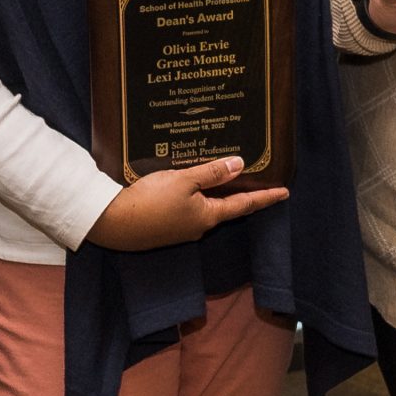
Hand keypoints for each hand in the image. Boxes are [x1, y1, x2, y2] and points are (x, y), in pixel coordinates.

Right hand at [87, 156, 289, 250]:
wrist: (111, 223)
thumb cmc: (149, 200)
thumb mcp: (183, 181)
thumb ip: (212, 173)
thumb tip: (240, 165)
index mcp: (207, 216)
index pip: (244, 204)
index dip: (265, 198)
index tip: (284, 193)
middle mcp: (198, 227)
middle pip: (224, 207)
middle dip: (235, 192)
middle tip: (249, 177)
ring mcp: (179, 230)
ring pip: (203, 208)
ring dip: (210, 194)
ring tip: (215, 175)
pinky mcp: (163, 229)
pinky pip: (184, 211)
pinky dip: (191, 198)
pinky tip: (183, 187)